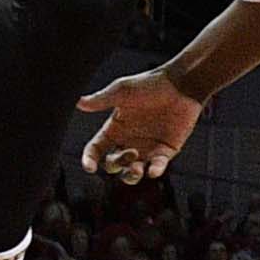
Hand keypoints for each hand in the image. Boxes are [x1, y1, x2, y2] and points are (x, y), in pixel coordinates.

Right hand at [78, 71, 205, 184]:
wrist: (181, 84)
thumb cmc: (151, 83)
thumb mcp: (122, 91)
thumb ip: (101, 100)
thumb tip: (78, 103)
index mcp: (115, 128)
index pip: (96, 149)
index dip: (89, 159)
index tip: (89, 168)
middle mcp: (128, 140)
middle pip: (113, 164)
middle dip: (116, 165)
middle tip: (131, 153)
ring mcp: (147, 147)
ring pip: (132, 172)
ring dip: (131, 176)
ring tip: (137, 170)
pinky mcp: (166, 151)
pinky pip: (157, 167)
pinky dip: (154, 171)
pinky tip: (153, 170)